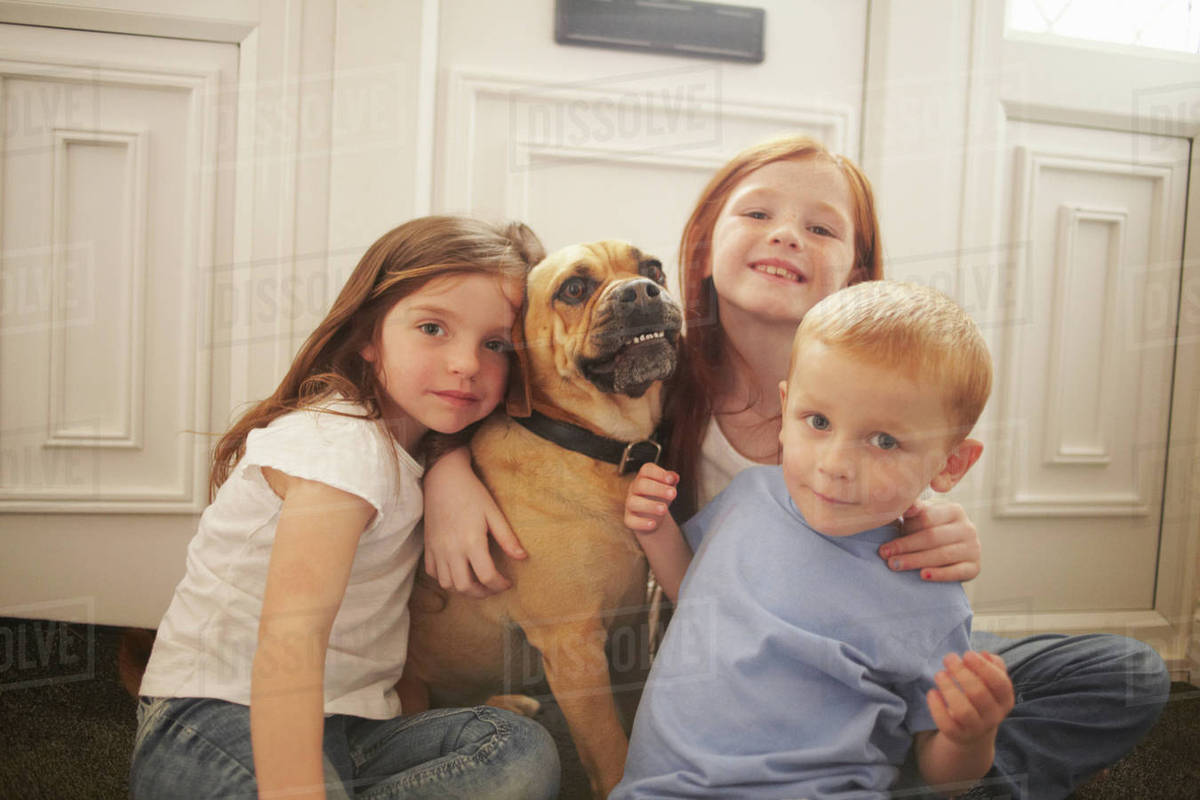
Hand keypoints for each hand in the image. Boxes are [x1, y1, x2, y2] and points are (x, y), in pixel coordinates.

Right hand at [423, 449, 525, 597]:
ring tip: (477, 582)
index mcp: (471, 542)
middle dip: (482, 593)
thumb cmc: (471, 493)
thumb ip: (507, 538)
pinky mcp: (428, 546)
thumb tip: (523, 557)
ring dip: (463, 589)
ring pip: (448, 584)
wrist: (443, 479)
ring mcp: (437, 550)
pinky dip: (446, 578)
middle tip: (493, 588)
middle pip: (465, 587)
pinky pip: (434, 573)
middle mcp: (452, 550)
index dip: (499, 585)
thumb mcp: (493, 513)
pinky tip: (458, 571)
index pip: (486, 576)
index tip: (507, 582)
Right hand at [624, 463, 678, 533]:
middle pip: (641, 485)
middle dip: (658, 489)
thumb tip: (674, 477)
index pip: (647, 469)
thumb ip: (671, 480)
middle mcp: (634, 489)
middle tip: (673, 494)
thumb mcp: (668, 487)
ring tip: (664, 509)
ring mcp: (630, 504)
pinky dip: (642, 523)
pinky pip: (631, 521)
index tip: (671, 480)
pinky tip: (653, 524)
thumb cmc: (659, 497)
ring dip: (650, 505)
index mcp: (644, 477)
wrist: (652, 516)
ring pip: (634, 502)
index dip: (659, 473)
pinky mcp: (629, 519)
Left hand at [880, 500, 980, 581]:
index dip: (905, 530)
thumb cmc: (928, 530)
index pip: (927, 519)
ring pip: (942, 554)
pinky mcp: (975, 567)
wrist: (951, 551)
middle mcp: (967, 527)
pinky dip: (939, 574)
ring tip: (895, 565)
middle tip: (885, 556)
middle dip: (906, 547)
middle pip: (933, 537)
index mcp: (954, 510)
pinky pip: (957, 572)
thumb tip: (906, 506)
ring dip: (916, 561)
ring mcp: (974, 547)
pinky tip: (923, 576)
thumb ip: (913, 510)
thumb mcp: (921, 518)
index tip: (884, 543)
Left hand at [927, 651, 1013, 745]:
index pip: (1000, 683)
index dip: (983, 667)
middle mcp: (994, 716)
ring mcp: (976, 728)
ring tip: (939, 674)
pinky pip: (946, 724)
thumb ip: (992, 665)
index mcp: (1005, 700)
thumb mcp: (990, 681)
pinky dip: (936, 707)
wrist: (974, 729)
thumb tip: (985, 655)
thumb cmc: (981, 696)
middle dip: (961, 672)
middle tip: (948, 658)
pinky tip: (932, 692)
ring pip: (963, 710)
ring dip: (949, 688)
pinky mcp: (957, 735)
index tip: (966, 654)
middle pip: (978, 693)